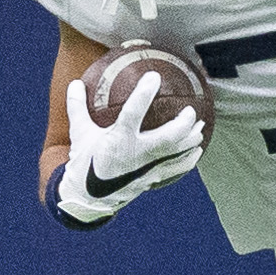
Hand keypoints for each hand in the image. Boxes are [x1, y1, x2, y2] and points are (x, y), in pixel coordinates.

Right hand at [55, 70, 204, 224]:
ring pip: (177, 153)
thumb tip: (74, 83)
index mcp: (118, 139)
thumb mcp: (79, 133)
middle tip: (190, 110)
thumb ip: (77, 107)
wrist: (88, 198)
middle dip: (183, 122)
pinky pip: (176, 169)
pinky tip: (197, 151)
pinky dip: (189, 159)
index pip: (133, 113)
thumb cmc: (84, 161)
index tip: (154, 77)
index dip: (143, 94)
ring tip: (201, 126)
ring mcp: (147, 168)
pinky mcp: (152, 178)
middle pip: (169, 137)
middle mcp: (136, 154)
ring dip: (191, 139)